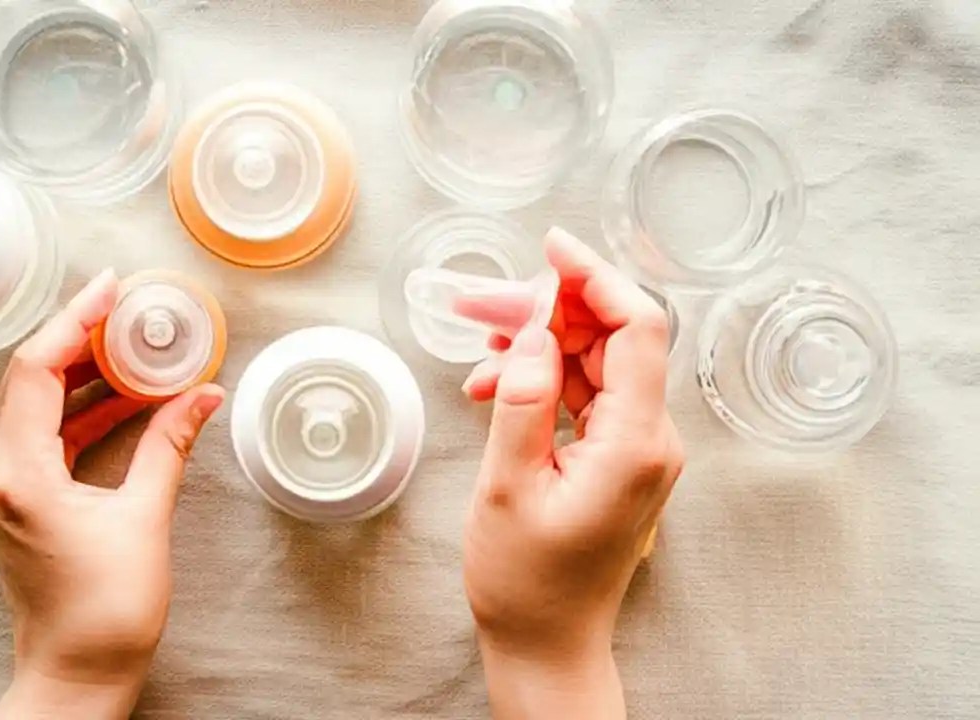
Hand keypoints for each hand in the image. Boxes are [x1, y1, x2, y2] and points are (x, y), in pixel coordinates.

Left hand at [0, 270, 224, 719]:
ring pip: (38, 405)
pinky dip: (83, 411)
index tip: (110, 287)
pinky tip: (126, 399)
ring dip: (85, 375)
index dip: (74, 319)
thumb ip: (169, 448)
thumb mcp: (144, 520)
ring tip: (136, 348)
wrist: (76, 675)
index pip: (36, 370)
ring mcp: (4, 489)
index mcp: (19, 474)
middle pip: (31, 379)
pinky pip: (47, 436)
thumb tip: (202, 396)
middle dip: (81, 338)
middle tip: (130, 311)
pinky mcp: (20, 502)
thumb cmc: (105, 613)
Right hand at [459, 229, 683, 718]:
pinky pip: (588, 398)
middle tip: (484, 304)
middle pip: (613, 339)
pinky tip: (498, 386)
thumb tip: (538, 331)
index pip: (638, 328)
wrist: (547, 645)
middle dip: (551, 309)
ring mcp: (638, 451)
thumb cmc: (526, 582)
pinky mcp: (619, 461)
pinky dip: (546, 382)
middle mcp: (652, 440)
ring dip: (541, 347)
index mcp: (636, 443)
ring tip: (481, 351)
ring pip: (596, 365)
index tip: (550, 246)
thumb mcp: (509, 486)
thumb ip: (524, 399)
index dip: (596, 276)